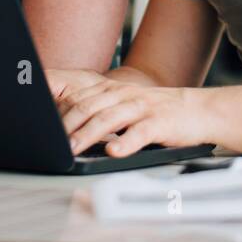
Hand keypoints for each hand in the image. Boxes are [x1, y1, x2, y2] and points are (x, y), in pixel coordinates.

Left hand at [53, 73, 208, 156]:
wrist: (197, 110)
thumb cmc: (155, 112)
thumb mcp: (124, 105)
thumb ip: (99, 112)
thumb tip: (67, 130)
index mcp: (111, 90)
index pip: (78, 98)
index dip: (59, 114)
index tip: (44, 130)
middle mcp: (123, 94)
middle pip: (89, 107)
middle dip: (68, 126)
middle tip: (53, 144)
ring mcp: (142, 107)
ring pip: (109, 118)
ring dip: (88, 134)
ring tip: (74, 148)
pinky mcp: (159, 122)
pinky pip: (140, 132)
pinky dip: (125, 142)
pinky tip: (115, 151)